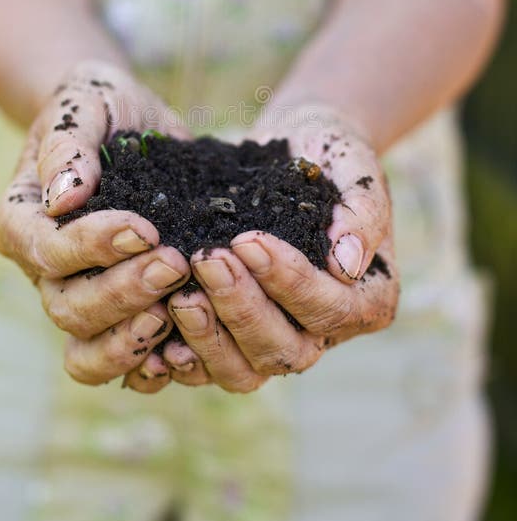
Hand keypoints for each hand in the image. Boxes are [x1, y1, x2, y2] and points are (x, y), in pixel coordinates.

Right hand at [0, 59, 189, 387]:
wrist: (128, 119)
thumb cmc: (100, 106)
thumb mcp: (86, 104)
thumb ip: (68, 144)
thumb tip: (64, 196)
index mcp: (22, 220)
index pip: (47, 252)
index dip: (92, 247)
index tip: (144, 227)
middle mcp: (44, 268)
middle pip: (69, 307)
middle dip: (123, 291)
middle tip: (175, 263)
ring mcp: (81, 294)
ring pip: (89, 346)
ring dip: (133, 339)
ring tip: (177, 312)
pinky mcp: (121, 310)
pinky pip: (123, 360)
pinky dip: (150, 363)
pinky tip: (187, 347)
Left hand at [165, 106, 398, 392]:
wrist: (295, 149)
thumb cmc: (331, 155)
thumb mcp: (353, 166)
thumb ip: (360, 213)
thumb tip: (347, 265)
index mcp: (367, 300)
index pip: (329, 308)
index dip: (288, 281)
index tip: (248, 240)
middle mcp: (324, 333)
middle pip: (284, 350)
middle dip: (241, 307)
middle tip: (207, 258)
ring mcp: (276, 340)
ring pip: (243, 371)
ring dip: (207, 336)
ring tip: (178, 295)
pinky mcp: (233, 339)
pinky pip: (206, 366)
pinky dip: (179, 359)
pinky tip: (154, 330)